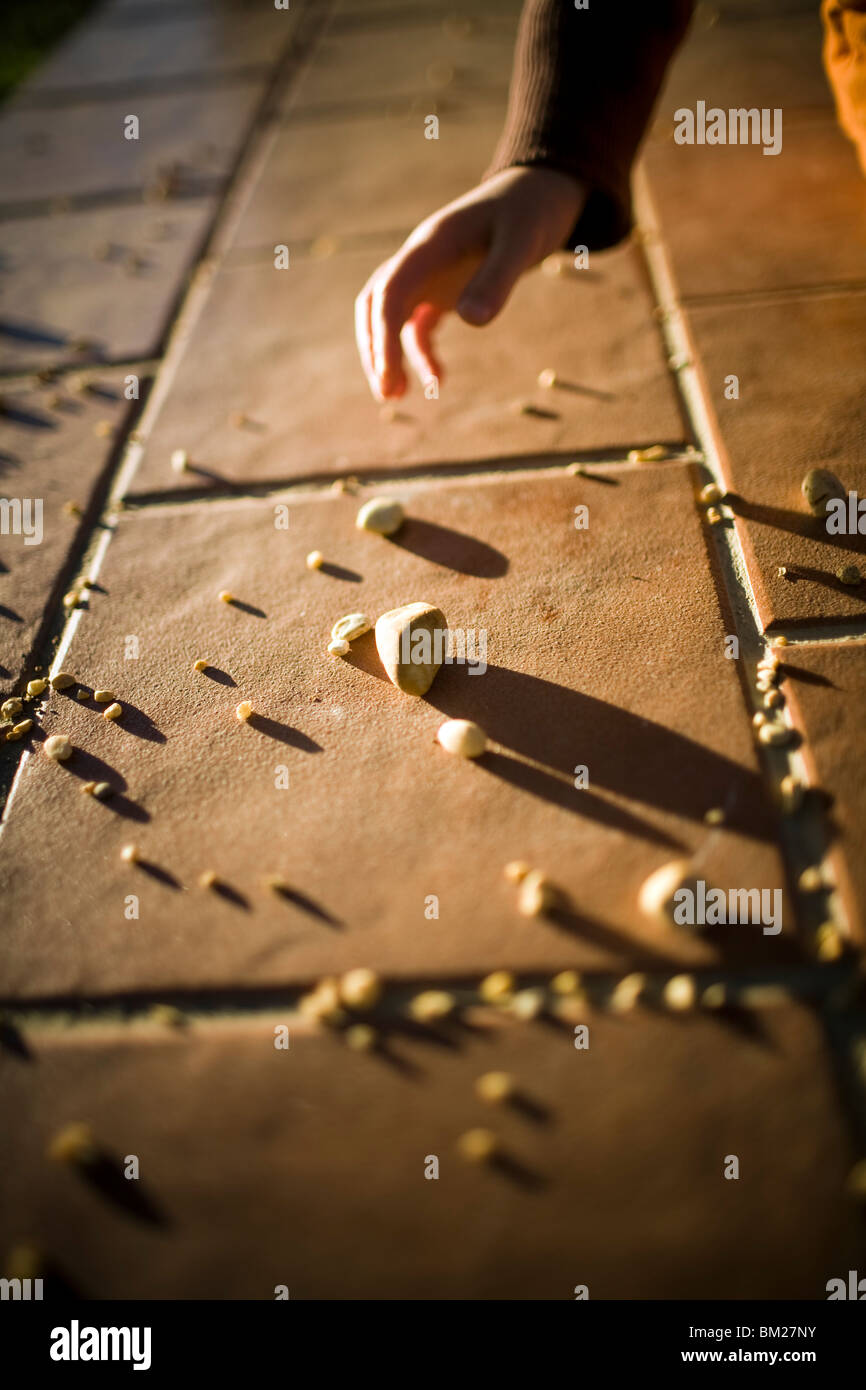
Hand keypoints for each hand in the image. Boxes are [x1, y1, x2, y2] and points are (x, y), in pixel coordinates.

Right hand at [354, 165, 585, 400]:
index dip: (383, 335)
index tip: (390, 376)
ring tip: (397, 397)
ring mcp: (429, 276)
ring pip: (390, 318)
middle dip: (375, 349)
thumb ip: (498, 279)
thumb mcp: (522, 241)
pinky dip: (421, 354)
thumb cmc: (531, 211)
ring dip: (389, 356)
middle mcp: (420, 260)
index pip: (390, 291)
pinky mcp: (443, 289)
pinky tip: (438, 381)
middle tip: (387, 393)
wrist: (540, 192)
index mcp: (430, 245)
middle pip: (376, 305)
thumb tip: (470, 321)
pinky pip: (419, 325)